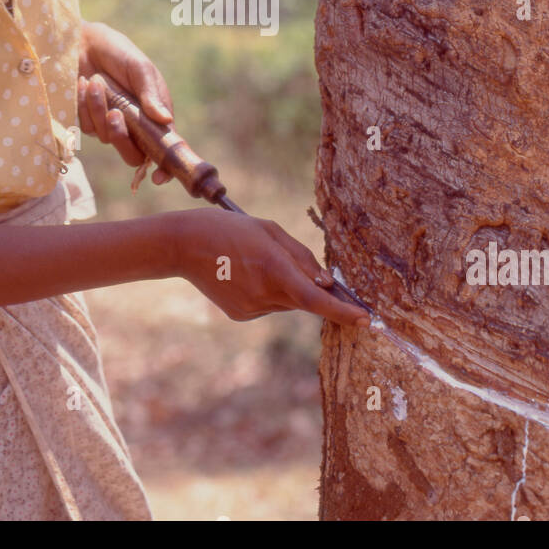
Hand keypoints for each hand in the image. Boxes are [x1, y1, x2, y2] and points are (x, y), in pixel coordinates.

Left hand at [77, 20, 173, 183]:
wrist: (83, 42)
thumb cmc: (119, 52)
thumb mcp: (140, 69)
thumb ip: (150, 94)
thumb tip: (166, 120)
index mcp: (154, 116)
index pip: (164, 149)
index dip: (164, 167)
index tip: (158, 176)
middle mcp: (134, 126)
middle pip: (132, 154)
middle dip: (122, 138)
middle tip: (114, 114)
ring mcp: (109, 125)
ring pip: (106, 137)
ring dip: (98, 110)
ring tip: (95, 82)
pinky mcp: (87, 121)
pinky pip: (85, 126)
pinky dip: (83, 105)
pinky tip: (82, 84)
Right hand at [166, 206, 371, 326]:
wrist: (184, 245)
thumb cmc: (230, 229)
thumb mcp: (270, 230)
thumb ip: (301, 256)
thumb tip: (325, 283)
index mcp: (273, 268)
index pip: (315, 299)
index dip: (343, 311)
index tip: (365, 319)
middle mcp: (264, 293)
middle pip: (303, 299)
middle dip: (311, 288)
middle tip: (295, 266)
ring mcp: (251, 308)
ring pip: (286, 302)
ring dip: (284, 286)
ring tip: (254, 262)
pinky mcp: (241, 314)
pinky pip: (268, 305)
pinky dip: (267, 292)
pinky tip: (244, 274)